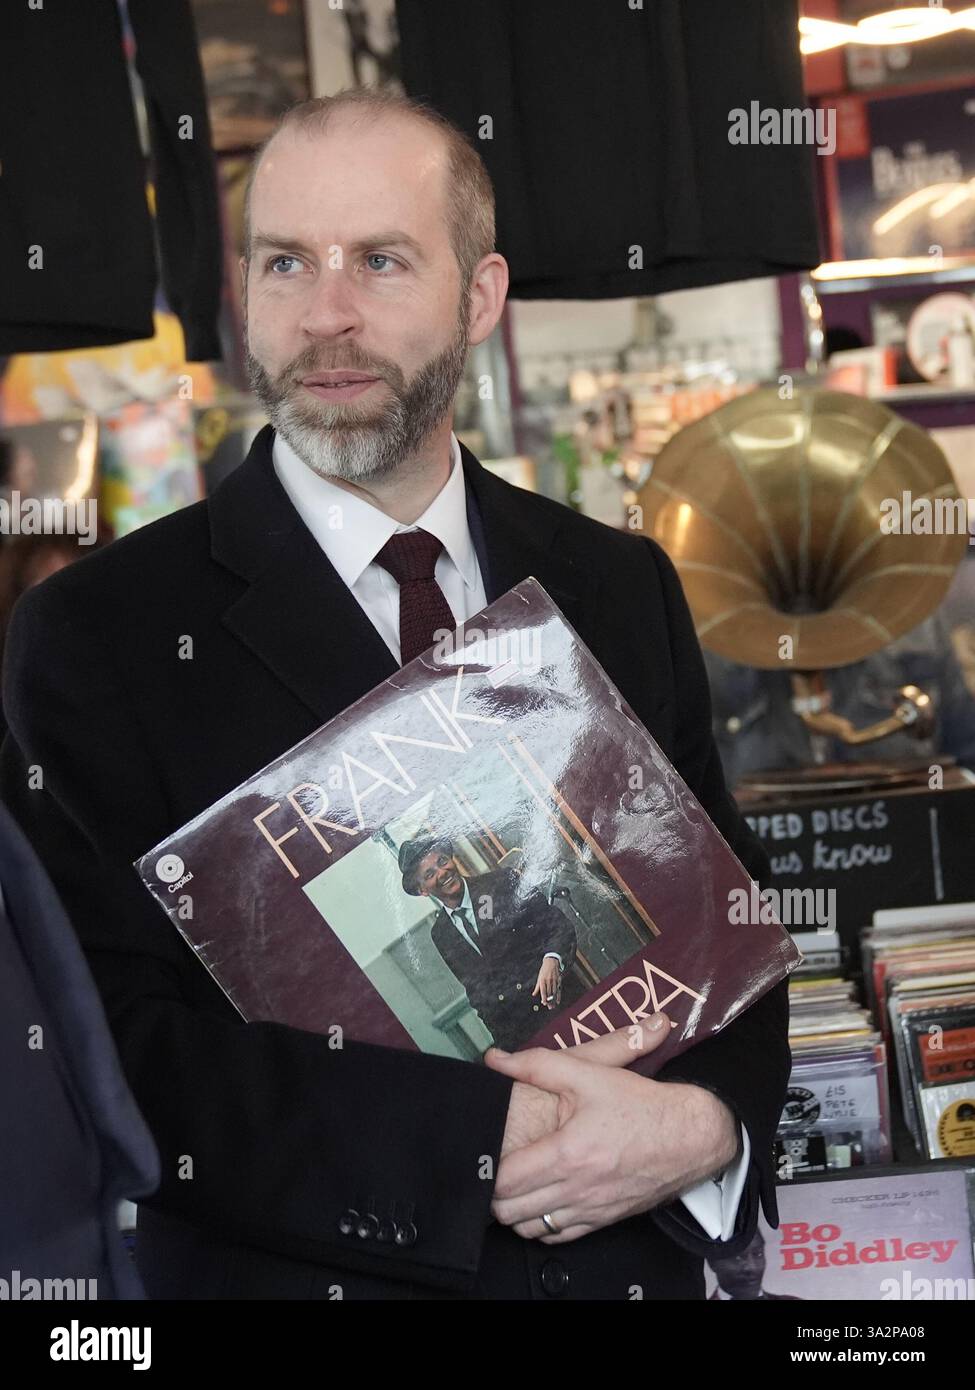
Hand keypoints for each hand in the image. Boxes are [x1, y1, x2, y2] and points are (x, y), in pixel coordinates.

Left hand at [486, 1018, 738, 1243]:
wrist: (689, 1135)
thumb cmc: (639, 1103)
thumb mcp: (589, 1072)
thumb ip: (536, 1064)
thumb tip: (495, 1060)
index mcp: (568, 1153)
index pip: (505, 1180)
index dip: (485, 1169)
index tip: (482, 1153)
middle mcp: (576, 1189)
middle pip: (510, 1211)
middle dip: (493, 1192)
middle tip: (492, 1168)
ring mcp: (590, 1210)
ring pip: (531, 1229)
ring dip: (514, 1210)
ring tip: (512, 1184)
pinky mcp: (603, 1220)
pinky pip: (558, 1236)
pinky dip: (540, 1224)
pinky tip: (539, 1201)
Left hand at [532, 956, 560, 1009]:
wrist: (551, 962)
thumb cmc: (544, 971)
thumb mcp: (539, 978)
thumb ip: (537, 987)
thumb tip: (534, 994)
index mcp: (542, 980)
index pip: (543, 991)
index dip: (544, 997)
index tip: (544, 1003)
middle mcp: (548, 981)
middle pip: (549, 993)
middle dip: (549, 1001)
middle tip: (549, 1007)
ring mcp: (554, 981)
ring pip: (554, 992)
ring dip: (553, 1000)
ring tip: (553, 1006)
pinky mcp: (558, 980)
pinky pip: (558, 990)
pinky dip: (558, 996)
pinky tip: (558, 1001)